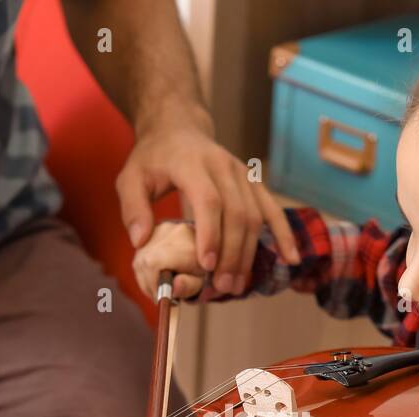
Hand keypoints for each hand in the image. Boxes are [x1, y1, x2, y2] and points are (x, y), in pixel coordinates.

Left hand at [116, 114, 298, 293]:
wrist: (178, 128)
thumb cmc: (153, 158)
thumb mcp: (130, 177)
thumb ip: (133, 208)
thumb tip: (141, 242)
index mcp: (192, 162)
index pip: (209, 200)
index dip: (210, 234)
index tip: (206, 265)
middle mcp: (223, 165)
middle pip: (236, 213)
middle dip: (231, 253)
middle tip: (220, 286)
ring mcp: (242, 173)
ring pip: (254, 216)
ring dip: (248, 253)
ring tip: (236, 285)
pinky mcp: (253, 182)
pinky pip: (272, 209)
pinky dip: (283, 234)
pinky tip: (289, 258)